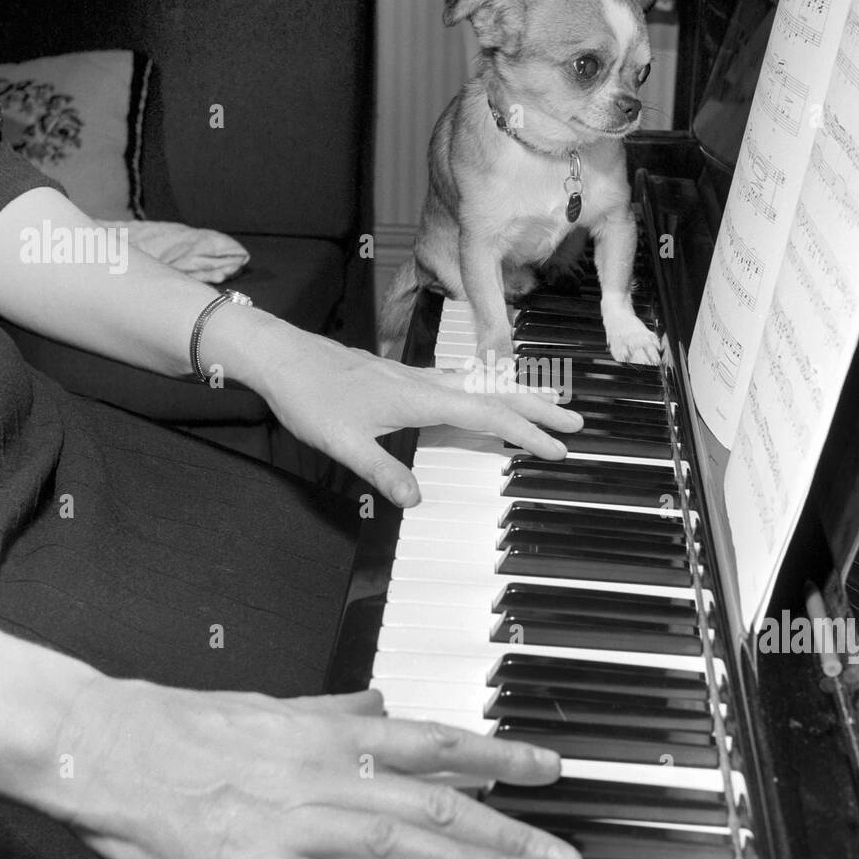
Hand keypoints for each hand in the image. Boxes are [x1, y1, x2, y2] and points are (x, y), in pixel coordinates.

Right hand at [64, 681, 581, 858]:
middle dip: (508, 827)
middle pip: (436, 798)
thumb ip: (335, 710)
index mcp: (333, 734)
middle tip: (560, 856)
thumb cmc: (190, 725)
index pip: (436, 742)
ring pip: (397, 840)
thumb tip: (380, 701)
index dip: (499, 756)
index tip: (548, 769)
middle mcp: (326, 773)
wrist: (109, 745)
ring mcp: (293, 821)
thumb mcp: (275, 705)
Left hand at [255, 328, 580, 506]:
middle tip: (575, 423)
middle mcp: (425, 383)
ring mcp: (416, 378)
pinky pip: (461, 383)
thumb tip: (416, 500)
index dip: (526, 433)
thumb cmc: (310, 395)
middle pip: (495, 395)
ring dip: (517, 397)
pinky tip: (487, 395)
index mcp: (419, 398)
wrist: (283, 357)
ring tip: (548, 404)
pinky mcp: (404, 378)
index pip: (487, 416)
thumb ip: (382, 473)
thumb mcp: (343, 444)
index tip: (557, 448)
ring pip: (480, 385)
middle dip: (538, 410)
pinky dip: (487, 391)